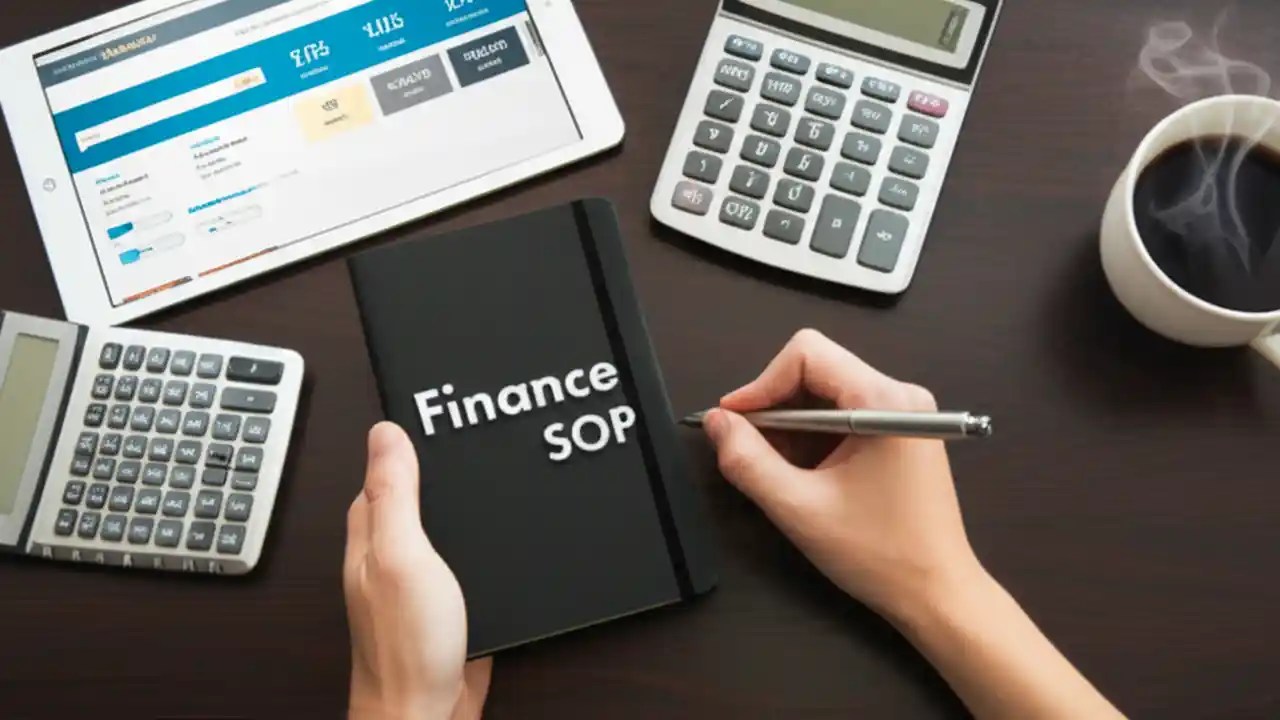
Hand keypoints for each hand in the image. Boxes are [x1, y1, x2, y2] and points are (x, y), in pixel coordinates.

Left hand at [345, 422, 492, 719]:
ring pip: (439, 525)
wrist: (427, 714)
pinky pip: (462, 558)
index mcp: (371, 534)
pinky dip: (477, 542)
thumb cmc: (406, 648)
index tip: (433, 406)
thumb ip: (393, 494)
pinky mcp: (447, 604)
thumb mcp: (402, 556)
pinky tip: (498, 536)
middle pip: (411, 494)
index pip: (382, 470)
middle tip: (466, 432)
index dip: (407, 440)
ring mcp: (418, 580)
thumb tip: (385, 431)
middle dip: (436, 466)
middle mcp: (390, 554)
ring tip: (485, 472)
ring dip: (459, 504)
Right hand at [703, 329, 982, 620]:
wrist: (937, 594)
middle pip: (816, 369)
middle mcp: (901, 394)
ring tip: (779, 471)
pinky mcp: (902, 433)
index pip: (806, 354)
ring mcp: (905, 412)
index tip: (733, 423)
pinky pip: (844, 414)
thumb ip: (748, 461)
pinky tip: (806, 476)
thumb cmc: (877, 553)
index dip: (760, 384)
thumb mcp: (799, 508)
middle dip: (775, 407)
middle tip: (750, 451)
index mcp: (884, 401)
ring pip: (826, 392)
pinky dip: (814, 438)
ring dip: (792, 426)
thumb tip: (716, 422)